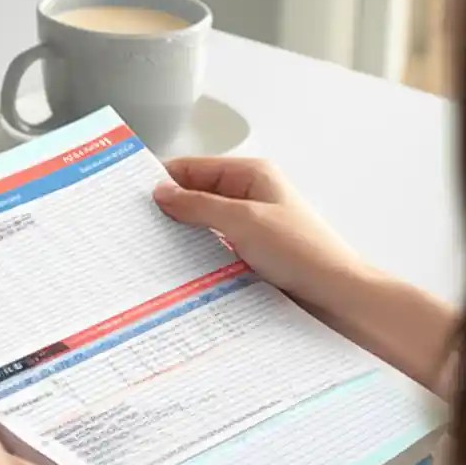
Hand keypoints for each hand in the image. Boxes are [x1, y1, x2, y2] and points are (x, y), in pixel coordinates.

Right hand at [153, 157, 365, 312]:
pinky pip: (212, 247)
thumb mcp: (245, 222)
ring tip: (147, 248)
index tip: (128, 194)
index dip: (162, 179)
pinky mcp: (250, 253)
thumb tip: (162, 193)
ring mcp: (249, 226)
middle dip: (167, 209)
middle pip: (194, 195)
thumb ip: (200, 205)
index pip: (193, 168)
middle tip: (132, 226)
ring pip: (201, 224)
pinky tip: (175, 268)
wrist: (337, 295)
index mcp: (251, 175)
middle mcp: (249, 196)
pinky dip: (194, 254)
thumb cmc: (303, 253)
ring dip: (180, 235)